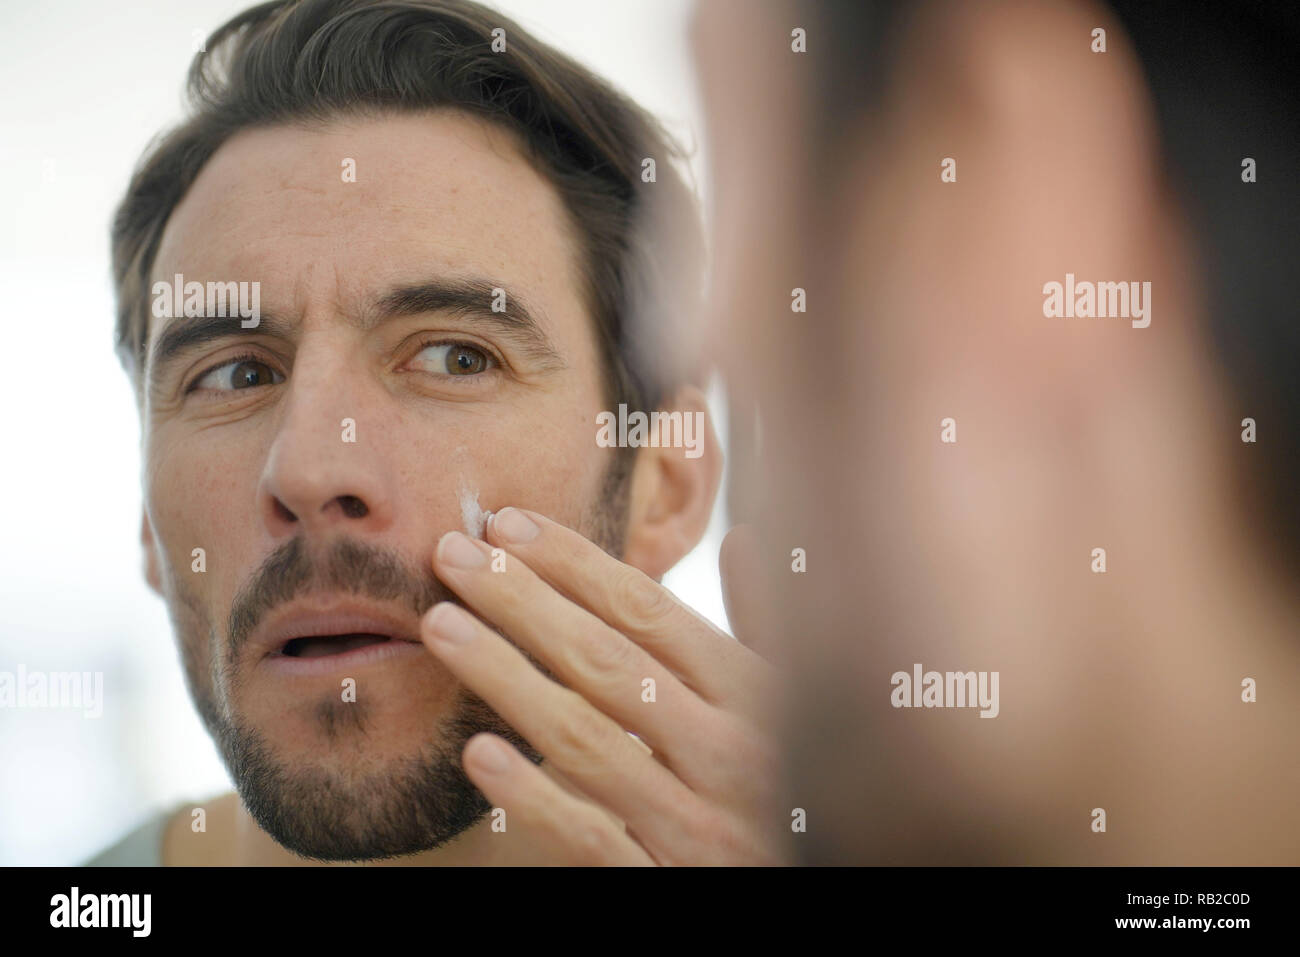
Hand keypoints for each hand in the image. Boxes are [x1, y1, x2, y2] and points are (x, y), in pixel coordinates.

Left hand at [421, 507, 785, 863]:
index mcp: (759, 696)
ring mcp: (697, 821)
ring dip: (505, 676)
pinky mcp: (667, 881)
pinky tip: (478, 753)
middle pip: (605, 660)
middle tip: (452, 553)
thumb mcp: (806, 700)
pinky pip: (590, 836)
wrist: (831, 883)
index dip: (574, 563)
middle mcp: (729, 752)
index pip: (650, 612)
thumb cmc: (802, 786)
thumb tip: (744, 538)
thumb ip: (769, 625)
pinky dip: (532, 795)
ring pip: (584, 739)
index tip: (510, 525)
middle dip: (522, 599)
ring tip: (442, 626)